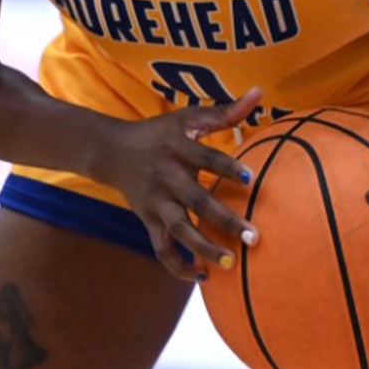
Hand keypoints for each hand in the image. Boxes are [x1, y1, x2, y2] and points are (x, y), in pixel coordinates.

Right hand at [93, 88, 261, 281]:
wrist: (110, 150)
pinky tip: (202, 276)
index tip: (252, 179)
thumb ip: (224, 111)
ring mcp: (156, 201)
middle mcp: (167, 176)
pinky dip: (178, 265)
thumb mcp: (187, 118)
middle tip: (253, 237)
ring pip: (179, 229)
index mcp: (179, 148)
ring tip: (230, 263)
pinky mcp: (148, 219)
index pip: (207, 158)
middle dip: (225, 220)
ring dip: (203, 248)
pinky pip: (161, 248)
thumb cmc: (158, 132)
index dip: (228, 167)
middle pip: (197, 201)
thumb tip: (259, 92)